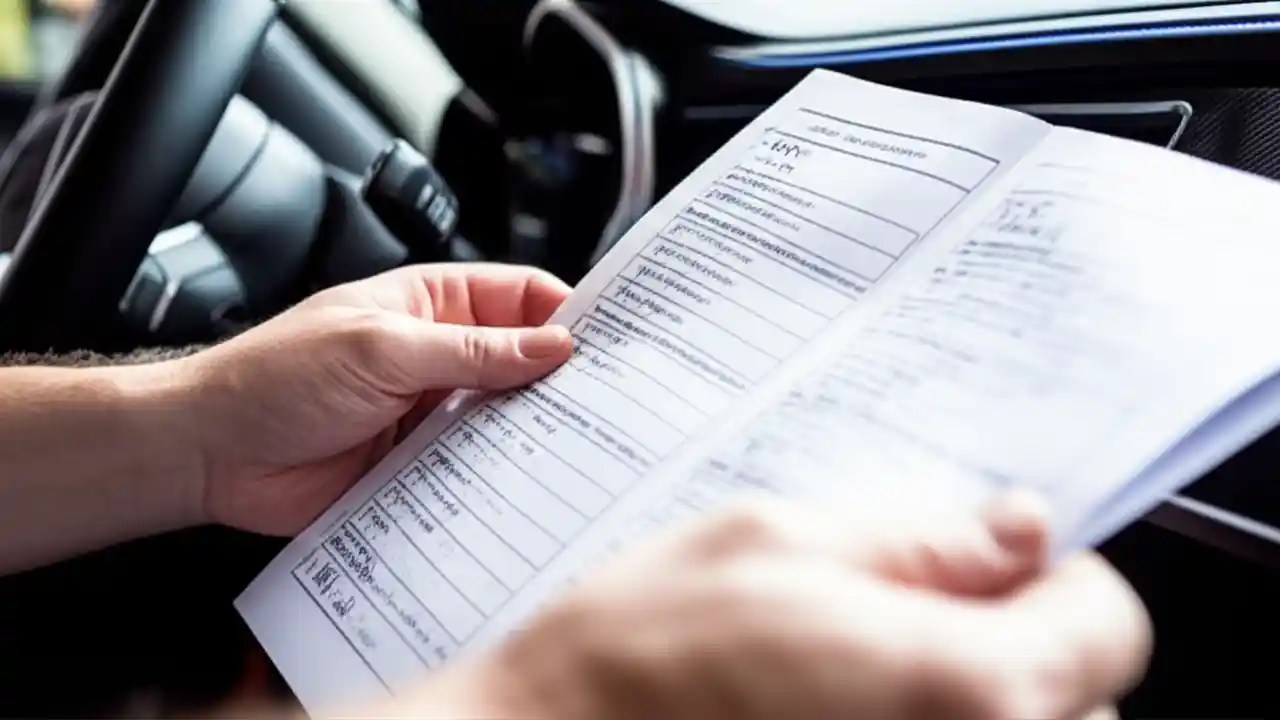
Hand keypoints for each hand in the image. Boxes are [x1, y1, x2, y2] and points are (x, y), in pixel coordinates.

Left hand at [182, 263, 573, 534]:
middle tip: (607, 400)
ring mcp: (431, 409)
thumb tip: (552, 345)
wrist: (212, 453)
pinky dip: (499, 472)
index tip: (609, 338)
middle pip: (521, 359)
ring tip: (576, 444)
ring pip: (504, 416)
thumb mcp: (384, 348)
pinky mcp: (420, 462)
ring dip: (531, 428)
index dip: (565, 311)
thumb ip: (473, 351)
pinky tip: (525, 482)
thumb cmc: (277, 377)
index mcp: (431, 303)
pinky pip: (475, 464)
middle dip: (559, 377)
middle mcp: (438, 354)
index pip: (518, 296)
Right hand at [391, 494, 1150, 719]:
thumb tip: (1021, 528)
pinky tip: (838, 711)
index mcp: (961, 685)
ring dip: (974, 695)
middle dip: (1016, 639)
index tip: (999, 563)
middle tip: (911, 610)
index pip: (1109, 625)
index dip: (1057, 580)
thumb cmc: (641, 654)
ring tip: (863, 669)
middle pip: (1080, 695)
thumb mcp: (777, 542)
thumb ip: (920, 539)